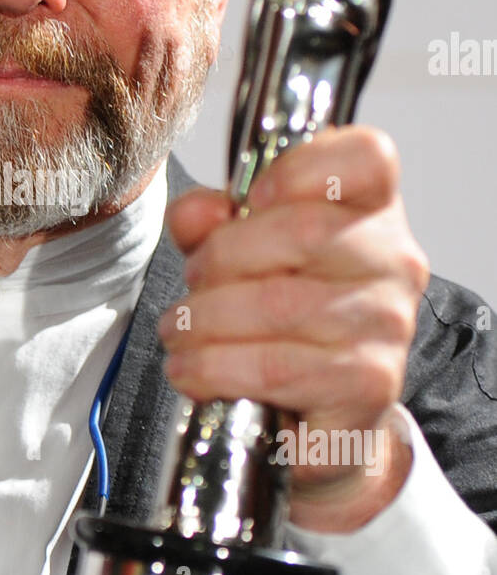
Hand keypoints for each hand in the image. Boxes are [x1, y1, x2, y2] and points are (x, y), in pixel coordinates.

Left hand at [157, 126, 430, 532]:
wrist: (319, 417)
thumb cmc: (281, 321)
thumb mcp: (237, 255)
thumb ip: (211, 222)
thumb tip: (196, 213)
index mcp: (371, 210)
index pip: (367, 157)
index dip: (299, 169)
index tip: (252, 198)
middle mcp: (395, 262)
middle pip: (301, 230)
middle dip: (220, 257)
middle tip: (192, 281)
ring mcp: (388, 326)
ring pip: (277, 305)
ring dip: (204, 320)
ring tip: (179, 331)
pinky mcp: (368, 387)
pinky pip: (275, 368)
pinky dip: (214, 368)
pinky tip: (191, 369)